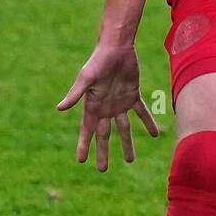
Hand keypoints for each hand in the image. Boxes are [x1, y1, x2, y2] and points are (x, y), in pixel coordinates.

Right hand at [57, 44, 159, 170]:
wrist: (116, 47)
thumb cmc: (98, 61)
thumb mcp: (85, 79)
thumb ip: (75, 95)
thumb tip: (59, 108)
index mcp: (92, 106)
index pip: (87, 131)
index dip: (83, 145)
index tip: (81, 161)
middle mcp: (105, 108)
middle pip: (104, 135)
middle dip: (103, 152)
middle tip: (102, 169)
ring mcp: (119, 103)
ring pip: (124, 128)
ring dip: (127, 143)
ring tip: (130, 160)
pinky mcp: (133, 95)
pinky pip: (141, 112)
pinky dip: (148, 123)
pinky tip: (155, 134)